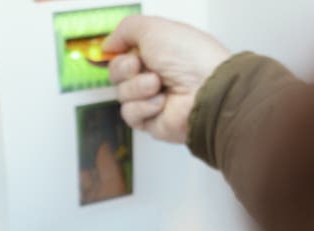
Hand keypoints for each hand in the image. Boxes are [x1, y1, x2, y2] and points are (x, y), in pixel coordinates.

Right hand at [104, 15, 229, 142]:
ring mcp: (151, 99)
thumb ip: (127, 29)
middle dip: (125, 68)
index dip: (117, 52)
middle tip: (139, 66)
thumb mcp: (154, 28)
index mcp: (157, 51)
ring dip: (137, 87)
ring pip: (122, 94)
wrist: (205, 91)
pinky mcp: (150, 120)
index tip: (117, 50)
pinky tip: (161, 103)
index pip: (123, 53)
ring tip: (158, 85)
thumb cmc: (189, 58)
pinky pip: (129, 113)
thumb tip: (108, 44)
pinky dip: (143, 106)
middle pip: (117, 73)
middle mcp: (154, 74)